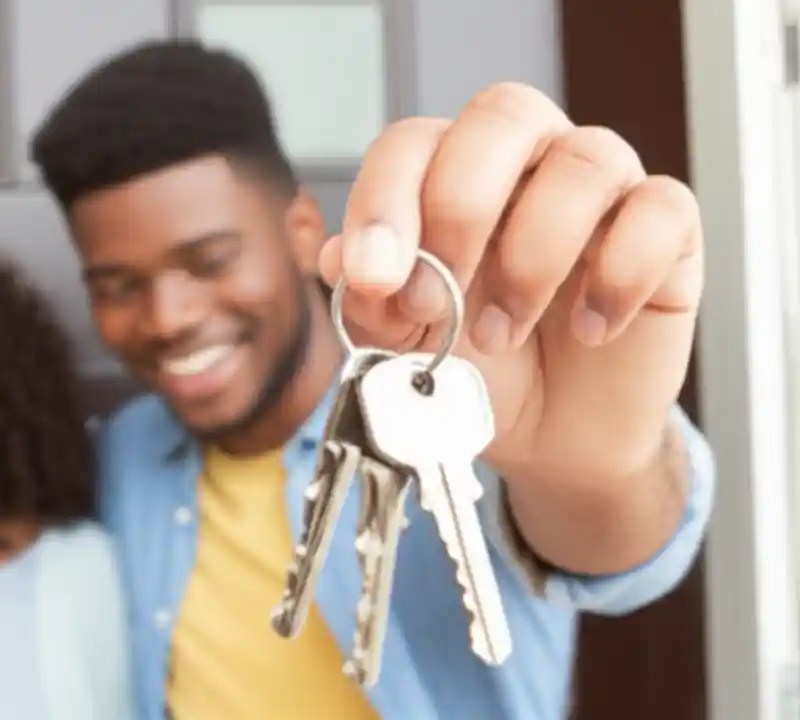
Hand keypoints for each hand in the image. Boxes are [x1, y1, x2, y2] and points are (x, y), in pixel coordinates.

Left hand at [319, 83, 702, 485]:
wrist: (550, 435)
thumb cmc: (475, 368)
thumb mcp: (402, 346)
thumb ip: (369, 301)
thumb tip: (344, 259)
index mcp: (450, 171)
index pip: (413, 142)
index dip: (385, 201)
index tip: (373, 278)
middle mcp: (528, 161)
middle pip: (504, 113)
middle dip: (459, 207)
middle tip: (437, 299)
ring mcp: (603, 188)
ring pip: (586, 159)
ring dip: (532, 258)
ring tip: (499, 333)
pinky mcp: (667, 231)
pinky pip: (661, 209)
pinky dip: (619, 274)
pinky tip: (588, 329)